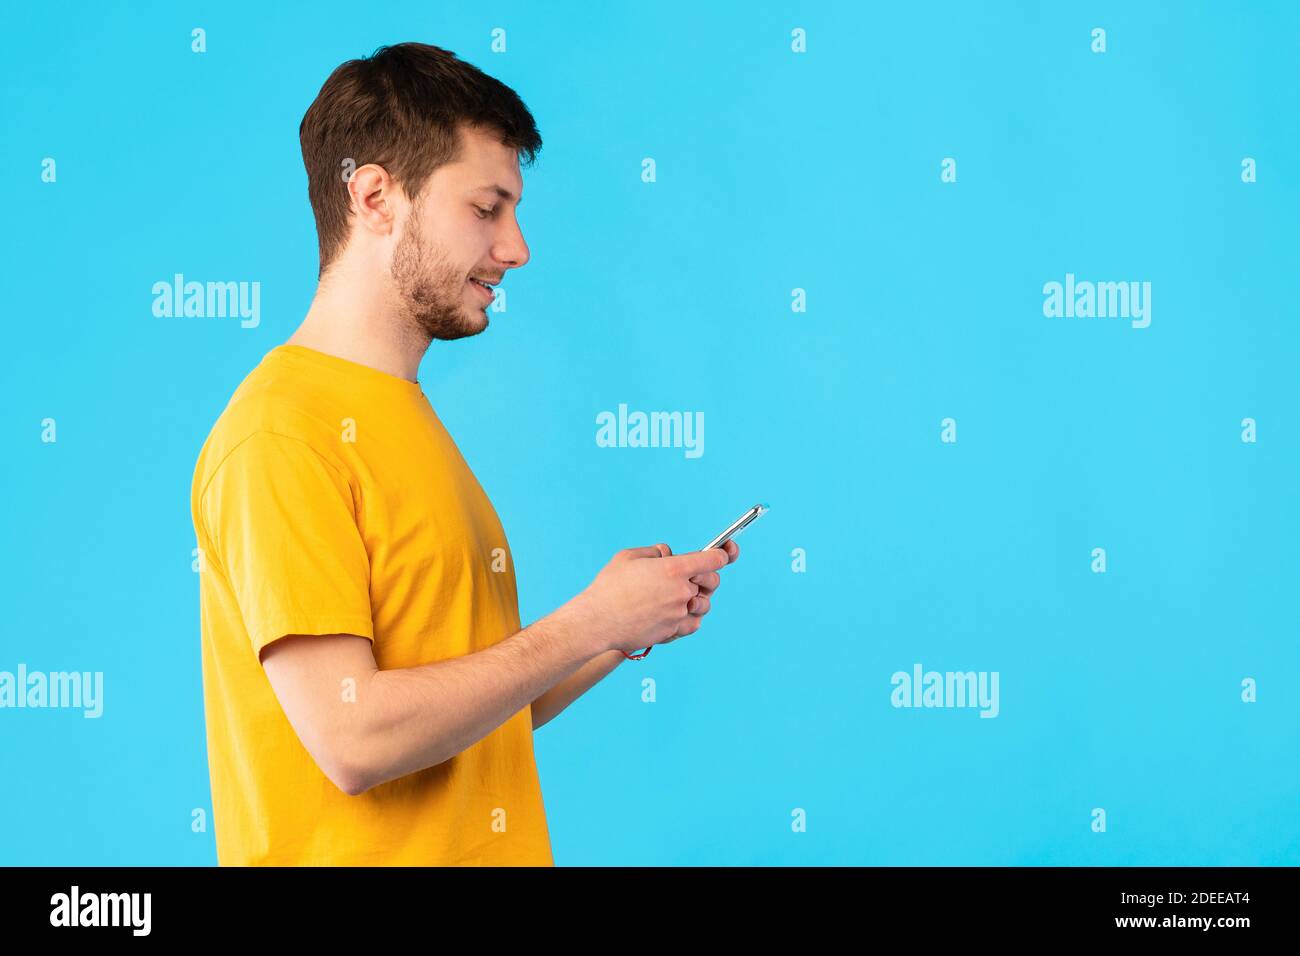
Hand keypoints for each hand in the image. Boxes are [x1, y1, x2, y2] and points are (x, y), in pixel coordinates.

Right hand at [570, 543, 734, 655]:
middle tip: (690, 575)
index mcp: (673, 569)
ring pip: (704, 604)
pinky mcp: (673, 631)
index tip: (727, 551)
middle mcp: (681, 591)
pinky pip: (694, 624)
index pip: (713, 559)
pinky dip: (690, 618)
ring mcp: (679, 613)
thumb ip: (656, 552)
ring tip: (680, 595)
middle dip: (706, 575)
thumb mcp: (630, 556)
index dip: (724, 553)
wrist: (597, 621)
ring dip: (697, 598)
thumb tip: (669, 555)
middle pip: (713, 581)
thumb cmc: (609, 587)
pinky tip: (678, 612)